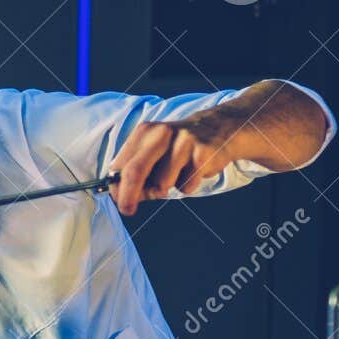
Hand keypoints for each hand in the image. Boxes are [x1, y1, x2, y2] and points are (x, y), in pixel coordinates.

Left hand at [107, 107, 245, 216]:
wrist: (220, 128)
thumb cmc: (180, 147)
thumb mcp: (154, 152)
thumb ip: (138, 172)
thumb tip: (124, 197)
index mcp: (144, 133)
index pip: (121, 165)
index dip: (117, 188)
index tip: (120, 203)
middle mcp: (161, 133)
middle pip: (135, 171)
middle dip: (129, 196)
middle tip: (128, 210)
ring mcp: (183, 141)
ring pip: (162, 184)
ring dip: (168, 188)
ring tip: (179, 173)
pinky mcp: (202, 153)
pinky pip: (186, 185)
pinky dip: (188, 185)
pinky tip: (195, 170)